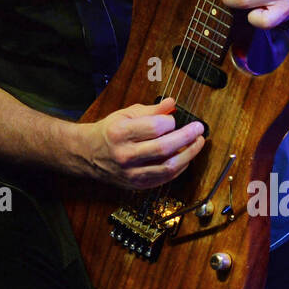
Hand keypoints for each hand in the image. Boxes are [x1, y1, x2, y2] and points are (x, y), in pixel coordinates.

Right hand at [78, 97, 205, 189]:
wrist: (90, 154)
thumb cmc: (109, 132)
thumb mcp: (126, 114)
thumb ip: (151, 110)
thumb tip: (172, 104)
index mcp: (119, 133)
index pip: (154, 127)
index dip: (169, 121)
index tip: (172, 119)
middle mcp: (125, 154)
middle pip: (164, 148)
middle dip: (187, 137)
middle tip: (199, 129)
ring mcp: (132, 173)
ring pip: (168, 167)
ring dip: (189, 154)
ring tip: (198, 142)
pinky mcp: (138, 184)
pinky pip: (165, 178)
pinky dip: (179, 167)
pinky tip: (186, 157)